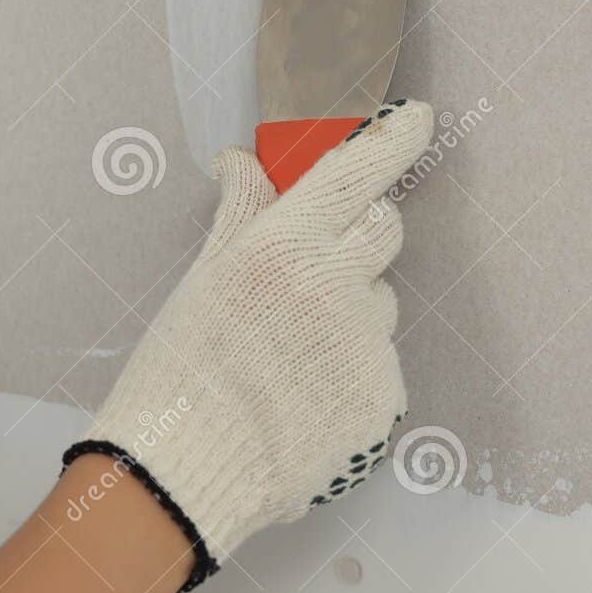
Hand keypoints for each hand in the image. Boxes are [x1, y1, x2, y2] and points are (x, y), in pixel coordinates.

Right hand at [67, 100, 431, 586]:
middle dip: (360, 231)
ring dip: (349, 313)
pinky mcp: (381, 399)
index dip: (394, 137)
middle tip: (318, 262)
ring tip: (289, 355)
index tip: (414, 119)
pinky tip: (300, 397)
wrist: (181, 473)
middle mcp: (336, 285)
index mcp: (284, 244)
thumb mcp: (202, 280)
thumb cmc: (177, 373)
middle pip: (385, 228)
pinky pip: (376, 367)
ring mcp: (366, 345)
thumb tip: (242, 161)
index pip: (358, 168)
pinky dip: (347, 374)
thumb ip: (240, 213)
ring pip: (378, 304)